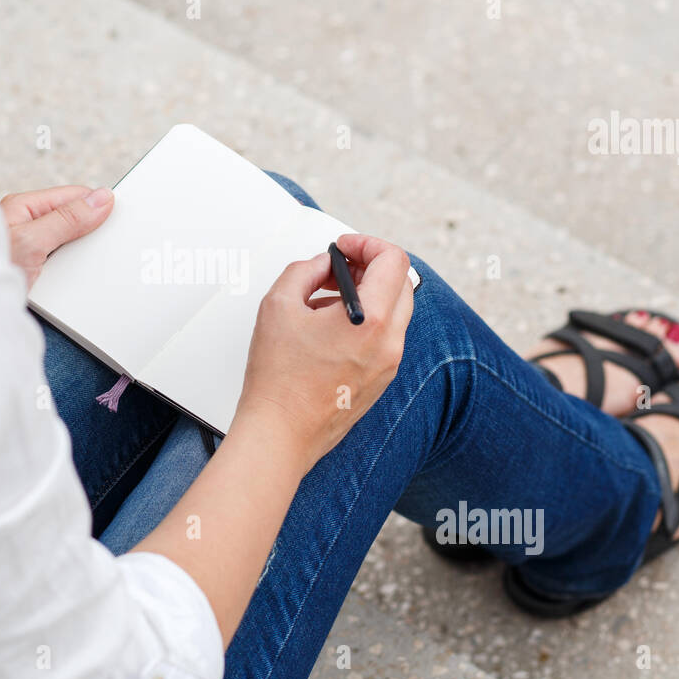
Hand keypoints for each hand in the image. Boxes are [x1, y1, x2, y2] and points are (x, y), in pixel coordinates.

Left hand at [0, 185, 113, 287]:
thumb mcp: (33, 241)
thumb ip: (67, 219)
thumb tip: (100, 199)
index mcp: (23, 208)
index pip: (72, 196)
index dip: (96, 205)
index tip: (119, 215)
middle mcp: (25, 227)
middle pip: (72, 221)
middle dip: (90, 232)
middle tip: (111, 243)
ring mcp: (29, 251)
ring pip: (68, 246)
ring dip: (81, 257)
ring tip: (94, 265)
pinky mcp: (32, 274)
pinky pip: (61, 268)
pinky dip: (73, 274)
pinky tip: (78, 282)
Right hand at [232, 233, 414, 469]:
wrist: (280, 435)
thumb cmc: (278, 380)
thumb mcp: (278, 305)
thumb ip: (304, 270)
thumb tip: (321, 265)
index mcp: (371, 320)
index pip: (393, 261)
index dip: (367, 244)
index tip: (344, 248)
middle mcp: (389, 343)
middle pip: (400, 284)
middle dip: (369, 267)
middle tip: (335, 269)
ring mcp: (388, 365)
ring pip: (393, 311)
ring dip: (366, 294)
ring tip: (324, 301)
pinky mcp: (380, 381)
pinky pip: (384, 337)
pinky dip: (364, 322)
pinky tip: (328, 330)